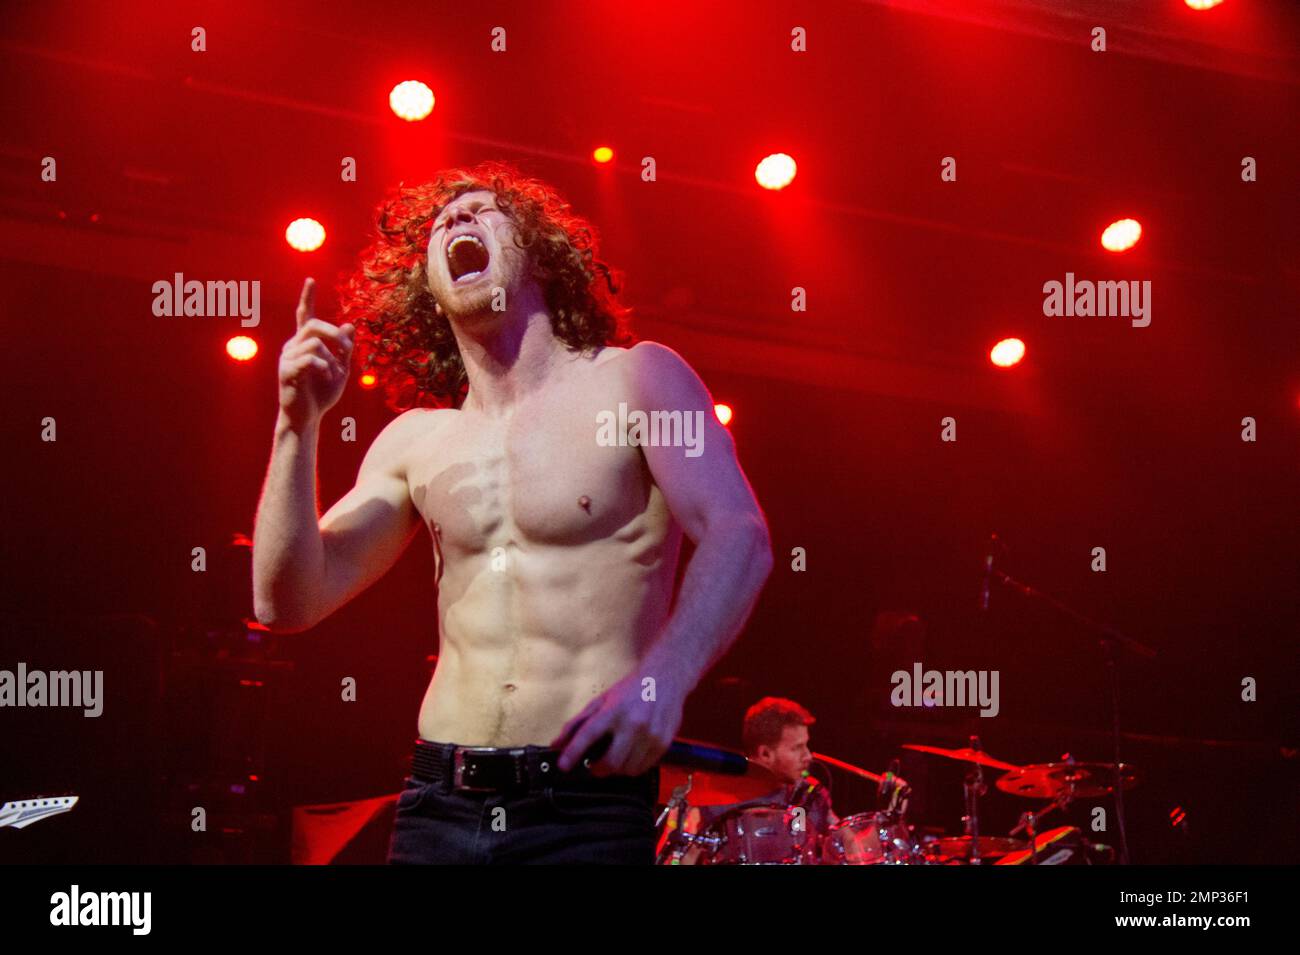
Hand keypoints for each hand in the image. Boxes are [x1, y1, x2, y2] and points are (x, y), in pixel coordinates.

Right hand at [278, 277, 354, 426]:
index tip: (311, 280)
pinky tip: (327, 377)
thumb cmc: (322, 394)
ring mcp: (287, 359)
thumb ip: (344, 349)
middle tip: (347, 351)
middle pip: (314, 325)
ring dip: (331, 358)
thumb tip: (350, 325)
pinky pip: (309, 359)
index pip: (304, 315)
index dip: (307, 298)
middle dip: (334, 335)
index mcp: (304, 343)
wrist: (307, 418)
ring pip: (314, 343)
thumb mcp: (340, 369)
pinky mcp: (286, 372)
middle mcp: (292, 347)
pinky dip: (324, 367)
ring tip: (334, 374)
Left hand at [551, 672, 683, 776]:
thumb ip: (577, 723)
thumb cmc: (630, 690)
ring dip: (617, 769)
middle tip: (594, 765)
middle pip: (611, 762)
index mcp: (613, 710)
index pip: (588, 735)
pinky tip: (630, 755)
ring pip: (628, 769)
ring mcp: (651, 735)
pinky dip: (633, 767)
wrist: (665, 679)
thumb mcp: (601, 701)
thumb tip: (556, 744)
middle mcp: (633, 723)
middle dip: (598, 769)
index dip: (573, 753)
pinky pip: (644, 768)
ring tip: (615, 758)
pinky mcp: (663, 743)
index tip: (563, 765)